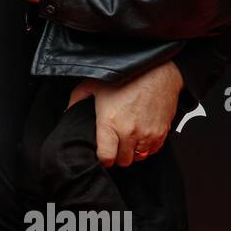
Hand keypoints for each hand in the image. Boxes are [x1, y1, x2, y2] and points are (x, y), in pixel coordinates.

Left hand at [66, 61, 182, 167]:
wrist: (156, 70)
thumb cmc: (127, 76)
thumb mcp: (93, 85)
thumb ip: (77, 100)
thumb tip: (68, 111)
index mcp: (110, 123)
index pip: (106, 157)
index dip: (102, 158)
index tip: (102, 154)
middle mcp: (130, 132)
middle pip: (123, 160)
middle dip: (117, 155)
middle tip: (115, 145)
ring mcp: (147, 133)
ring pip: (138, 157)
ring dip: (132, 151)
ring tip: (128, 139)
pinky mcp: (162, 132)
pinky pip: (153, 150)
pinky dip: (147, 147)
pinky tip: (142, 136)